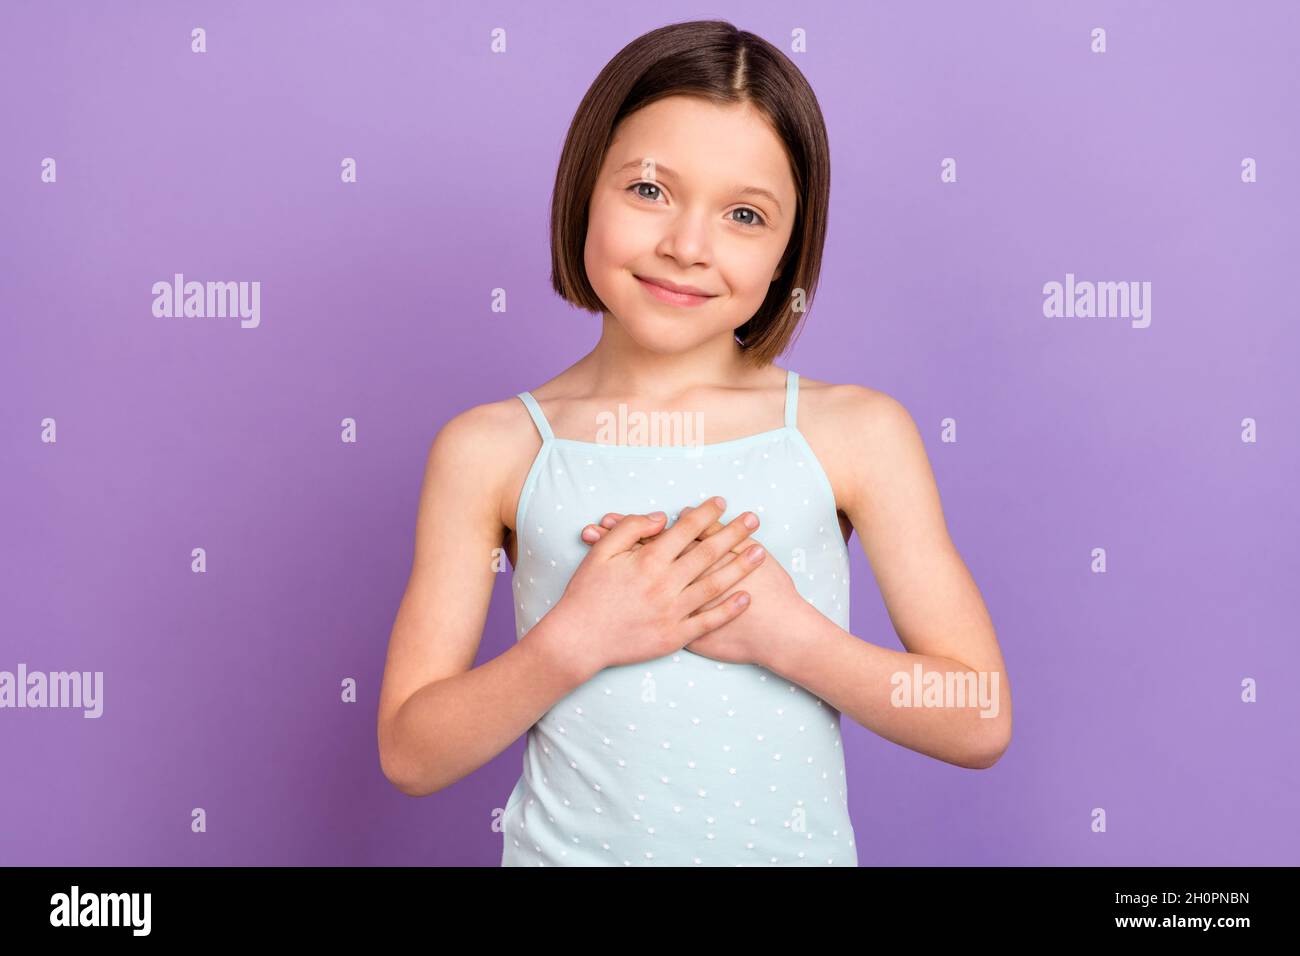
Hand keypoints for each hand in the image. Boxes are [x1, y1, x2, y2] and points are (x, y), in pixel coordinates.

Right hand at [551, 497, 768, 676]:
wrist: (578, 640)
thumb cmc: (587, 593)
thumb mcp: (602, 552)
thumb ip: (630, 528)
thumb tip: (663, 517)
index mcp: (648, 560)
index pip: (686, 530)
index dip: (706, 514)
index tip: (722, 502)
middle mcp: (664, 584)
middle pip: (707, 552)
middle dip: (733, 533)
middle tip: (754, 519)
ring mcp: (672, 612)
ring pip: (714, 585)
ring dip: (740, 567)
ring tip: (761, 552)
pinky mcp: (674, 636)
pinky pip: (708, 622)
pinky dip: (729, 609)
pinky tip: (746, 597)